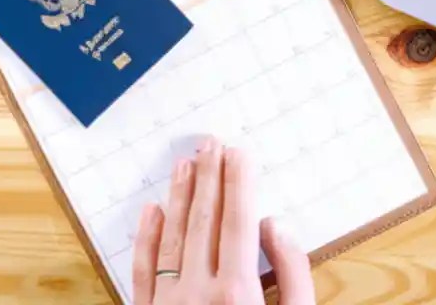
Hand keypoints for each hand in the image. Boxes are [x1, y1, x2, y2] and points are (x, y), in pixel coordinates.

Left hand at [131, 137, 315, 304]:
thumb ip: (292, 276)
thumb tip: (276, 227)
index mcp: (237, 292)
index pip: (237, 222)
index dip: (238, 184)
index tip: (238, 154)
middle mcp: (198, 293)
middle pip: (204, 223)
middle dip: (208, 179)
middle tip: (210, 146)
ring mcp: (167, 304)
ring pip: (171, 239)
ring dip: (179, 198)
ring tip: (183, 165)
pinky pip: (143, 271)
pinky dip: (146, 239)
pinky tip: (152, 211)